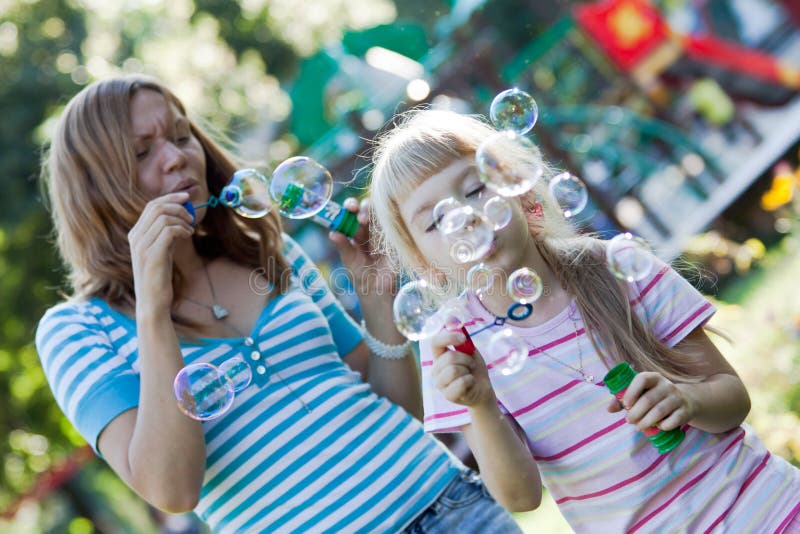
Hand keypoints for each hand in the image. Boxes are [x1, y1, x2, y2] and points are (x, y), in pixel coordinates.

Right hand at [128, 191, 194, 312]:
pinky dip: (182, 229)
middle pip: (156, 207)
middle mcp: (135, 237)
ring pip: (163, 217)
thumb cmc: (159, 277)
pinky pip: (169, 230)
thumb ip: (165, 235)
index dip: (170, 198)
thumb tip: (181, 218)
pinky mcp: (152, 255)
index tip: (186, 197)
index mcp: (136, 234)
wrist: (152, 301)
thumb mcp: (161, 251)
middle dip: (178, 206)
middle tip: (192, 216)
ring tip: (190, 229)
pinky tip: (188, 236)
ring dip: (182, 219)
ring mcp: (142, 246)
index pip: (151, 206)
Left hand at [328, 197, 395, 295]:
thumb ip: (343, 246)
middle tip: (358, 216)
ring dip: (373, 214)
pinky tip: (382, 229)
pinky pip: (393, 226)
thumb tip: (332, 233)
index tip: (349, 207)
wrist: (377, 288)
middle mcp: (369, 228)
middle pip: (367, 208)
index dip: (350, 206)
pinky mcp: (394, 239)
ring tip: (364, 222)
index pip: (352, 212)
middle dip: (363, 208)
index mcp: (355, 231)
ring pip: (381, 214)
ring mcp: (382, 232)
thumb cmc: (360, 274)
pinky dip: (387, 222)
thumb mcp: (350, 260)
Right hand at [431, 327, 494, 407]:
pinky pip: (461, 382)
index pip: (435, 342)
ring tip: (469, 374)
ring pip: (454, 370)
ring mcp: (440, 384)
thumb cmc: (474, 368)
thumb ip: (459, 336)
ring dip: (468, 370)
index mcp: (438, 356)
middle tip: (471, 365)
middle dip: (466, 359)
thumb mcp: (469, 349)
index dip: (449, 337)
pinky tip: (470, 383)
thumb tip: (449, 317)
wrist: (482, 389)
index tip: (463, 339)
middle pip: (449, 357)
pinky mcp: (448, 395)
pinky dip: (470, 380)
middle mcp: (435, 370)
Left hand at [607, 371, 695, 431]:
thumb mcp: (640, 394)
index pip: (642, 379)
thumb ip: (622, 400)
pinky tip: (658, 427)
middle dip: (636, 413)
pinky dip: (663, 426)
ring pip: (659, 411)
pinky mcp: (685, 411)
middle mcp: (667, 385)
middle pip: (648, 400)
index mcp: (653, 377)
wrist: (685, 401)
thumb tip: (609, 409)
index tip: (625, 404)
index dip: (632, 391)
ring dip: (646, 422)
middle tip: (629, 421)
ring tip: (638, 427)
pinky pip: (673, 420)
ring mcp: (677, 397)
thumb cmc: (655, 397)